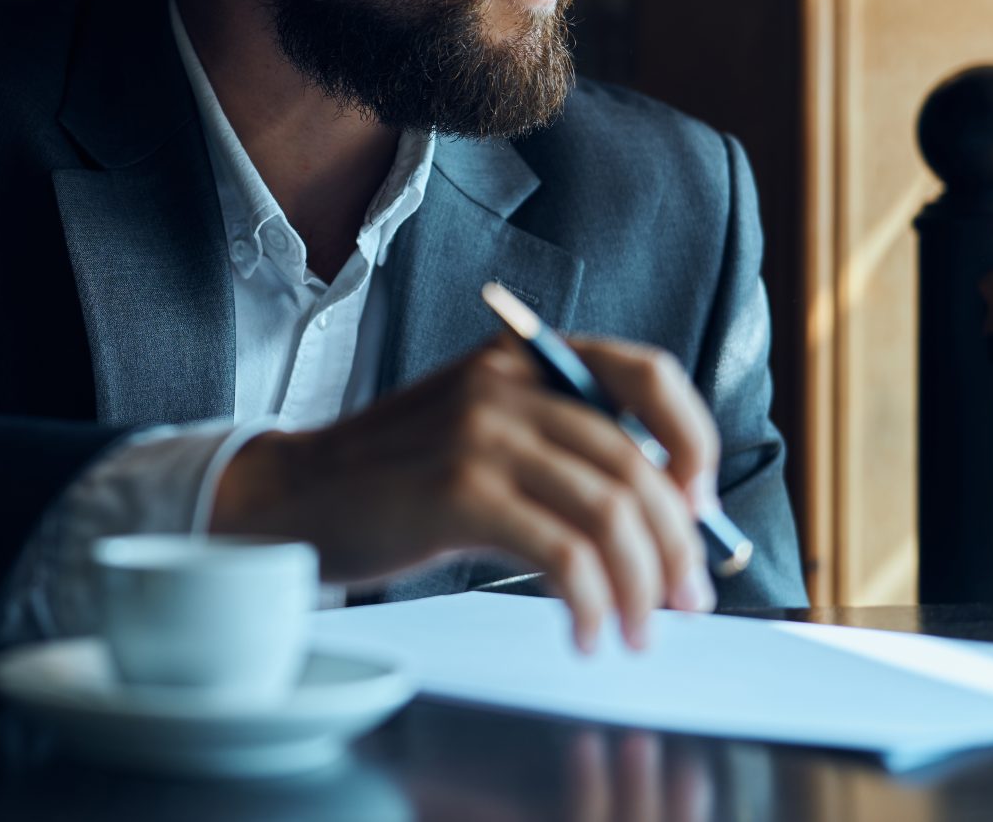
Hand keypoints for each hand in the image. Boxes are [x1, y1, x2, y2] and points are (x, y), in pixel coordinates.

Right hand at [209, 332, 720, 651]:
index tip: (697, 507)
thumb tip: (666, 519)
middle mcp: (506, 383)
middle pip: (638, 466)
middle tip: (684, 602)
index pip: (648, 373)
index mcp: (522, 358)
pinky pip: (564, 556)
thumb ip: (558, 448)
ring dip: (640, 589)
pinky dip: (591, 605)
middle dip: (676, 547)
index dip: (693, 441)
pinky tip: (587, 634)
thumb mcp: (480, 431)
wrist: (295, 494)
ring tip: (636, 632)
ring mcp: (481, 435)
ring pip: (610, 516)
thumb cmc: (395, 478)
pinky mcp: (460, 492)